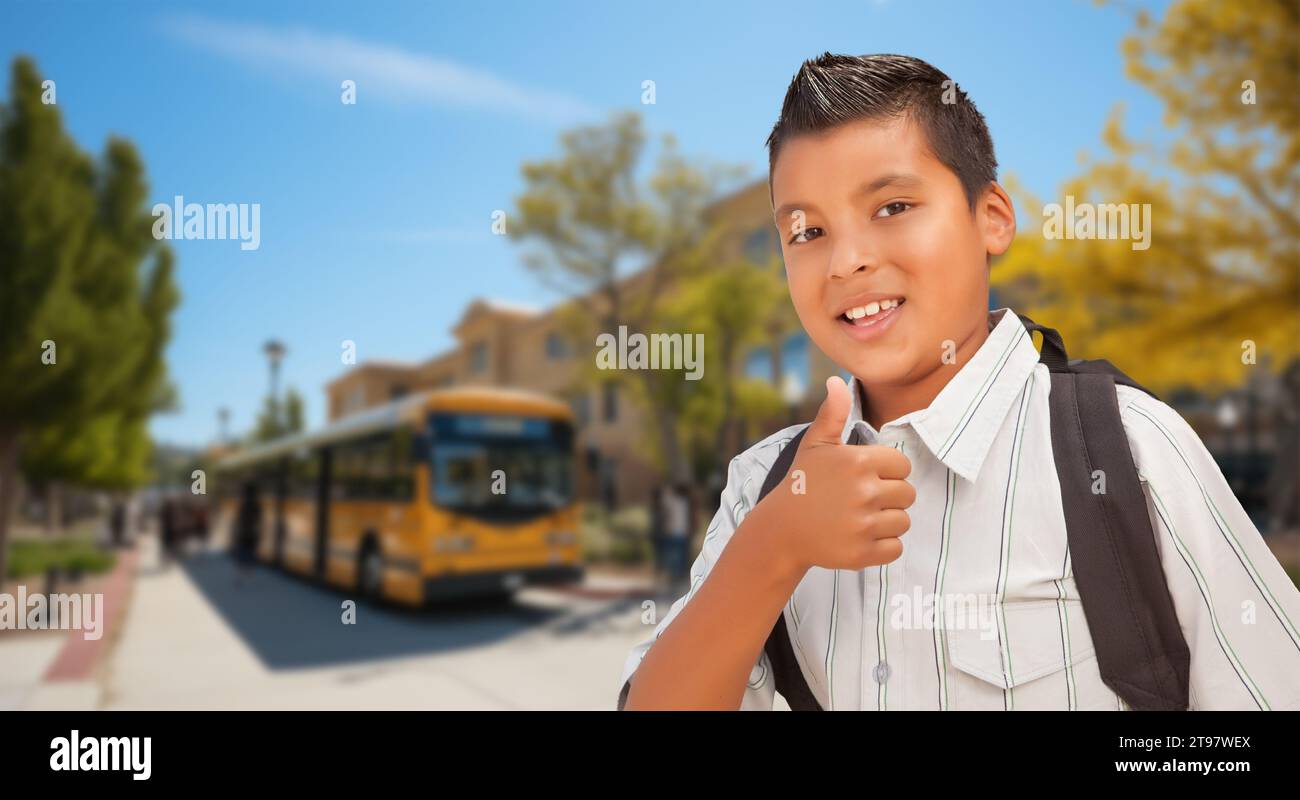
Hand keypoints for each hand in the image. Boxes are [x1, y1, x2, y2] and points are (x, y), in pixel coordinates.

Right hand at [752, 376, 914, 574]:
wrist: (782, 530)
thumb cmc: (803, 483)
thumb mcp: (815, 445)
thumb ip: (832, 413)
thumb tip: (835, 380)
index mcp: (859, 462)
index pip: (902, 465)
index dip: (887, 471)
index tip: (864, 478)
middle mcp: (865, 493)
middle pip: (908, 495)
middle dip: (889, 497)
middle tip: (860, 500)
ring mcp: (864, 525)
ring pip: (903, 522)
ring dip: (887, 522)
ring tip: (859, 518)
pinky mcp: (863, 553)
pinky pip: (896, 548)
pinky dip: (882, 546)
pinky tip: (860, 537)